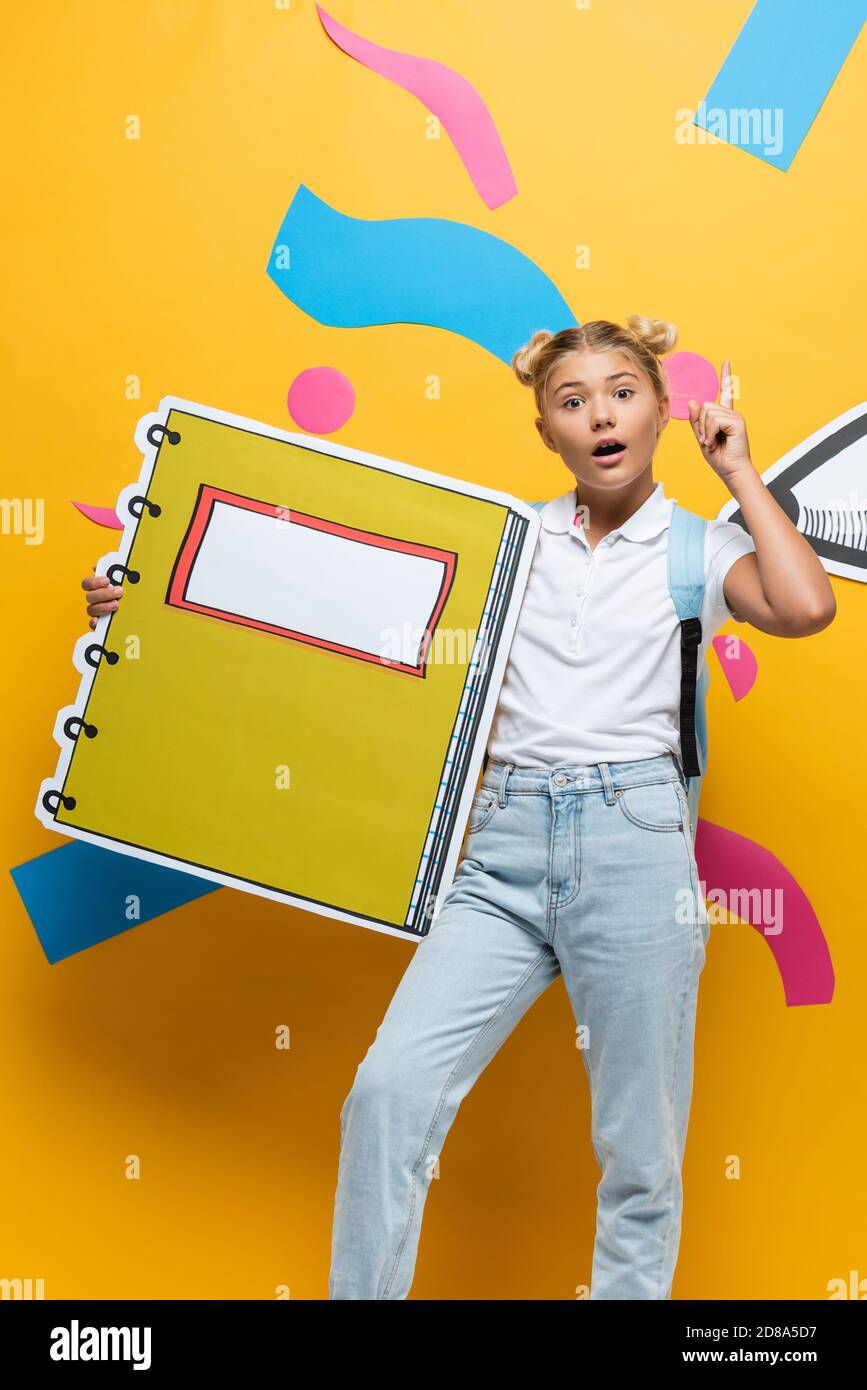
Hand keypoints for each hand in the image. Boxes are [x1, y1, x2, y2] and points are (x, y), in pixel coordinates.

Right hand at [82, 566, 123, 629]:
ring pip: (91, 610)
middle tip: (119, 591)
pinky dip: (96, 623)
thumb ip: (120, 573)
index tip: (107, 580)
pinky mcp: (101, 624)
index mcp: (98, 588)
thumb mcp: (127, 581)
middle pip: (90, 596)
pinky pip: (93, 625)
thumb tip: (107, 567)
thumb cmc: (129, 593)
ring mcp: (97, 612)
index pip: (87, 583)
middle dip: (104, 594)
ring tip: (116, 604)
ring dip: (103, 606)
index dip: (94, 581)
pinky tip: (103, 620)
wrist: (139, 612)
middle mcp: (95, 600)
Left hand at [687, 360, 752, 480]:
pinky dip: (710, 433)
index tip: (726, 361)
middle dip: (701, 425)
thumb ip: (697, 421)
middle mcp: (731, 413)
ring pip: (708, 413)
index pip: (725, 392)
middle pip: (705, 406)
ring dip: (705, 431)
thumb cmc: (719, 457)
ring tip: (712, 442)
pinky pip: (714, 420)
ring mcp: (735, 416)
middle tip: (707, 440)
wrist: (731, 470)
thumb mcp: (702, 437)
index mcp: (724, 416)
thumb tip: (693, 401)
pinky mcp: (737, 421)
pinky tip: (716, 442)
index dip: (726, 376)